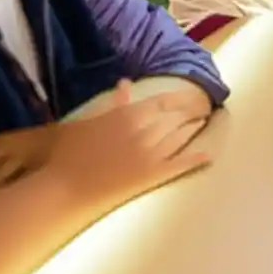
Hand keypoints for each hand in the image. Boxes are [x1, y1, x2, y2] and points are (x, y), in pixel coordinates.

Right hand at [0, 80, 211, 209]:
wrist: (64, 188)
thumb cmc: (70, 154)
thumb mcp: (89, 122)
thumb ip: (113, 104)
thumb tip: (125, 85)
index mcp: (130, 114)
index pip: (166, 101)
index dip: (184, 99)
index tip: (195, 97)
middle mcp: (145, 130)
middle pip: (179, 117)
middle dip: (194, 113)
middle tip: (207, 109)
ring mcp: (151, 153)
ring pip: (183, 137)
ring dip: (196, 130)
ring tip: (206, 124)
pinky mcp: (152, 176)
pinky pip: (181, 164)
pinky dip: (196, 158)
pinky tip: (209, 154)